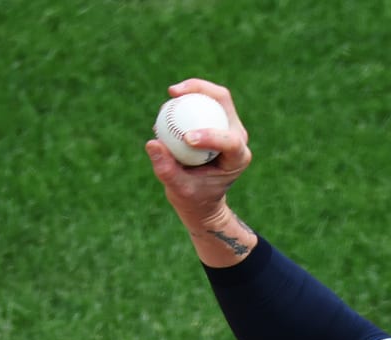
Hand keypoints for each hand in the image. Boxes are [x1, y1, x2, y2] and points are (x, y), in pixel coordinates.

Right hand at [144, 79, 252, 229]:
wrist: (202, 198)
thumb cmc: (193, 197)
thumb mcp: (178, 188)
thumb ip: (166, 168)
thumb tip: (152, 143)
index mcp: (237, 159)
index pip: (230, 142)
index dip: (210, 135)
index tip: (186, 138)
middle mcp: (238, 138)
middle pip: (224, 103)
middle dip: (202, 91)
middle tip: (174, 92)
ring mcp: (228, 127)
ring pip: (215, 97)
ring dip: (193, 89)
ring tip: (171, 93)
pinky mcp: (217, 122)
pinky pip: (203, 103)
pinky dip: (186, 99)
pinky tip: (169, 100)